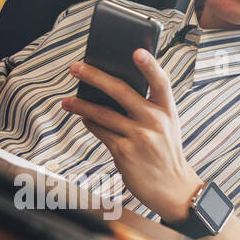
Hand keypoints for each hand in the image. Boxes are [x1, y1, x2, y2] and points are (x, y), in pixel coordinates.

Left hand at [60, 49, 200, 222]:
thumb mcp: (167, 125)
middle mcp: (155, 121)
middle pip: (120, 91)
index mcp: (168, 110)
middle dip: (94, 76)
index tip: (137, 51)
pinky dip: (89, 123)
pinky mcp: (124, 152)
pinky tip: (83, 118)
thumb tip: (109, 88)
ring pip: (103, 113)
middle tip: (75, 67)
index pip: (160, 82)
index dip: (149, 65)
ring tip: (68, 100)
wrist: (172, 188)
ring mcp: (140, 137)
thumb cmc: (165, 150)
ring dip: (81, 105)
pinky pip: (100, 132)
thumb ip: (147, 106)